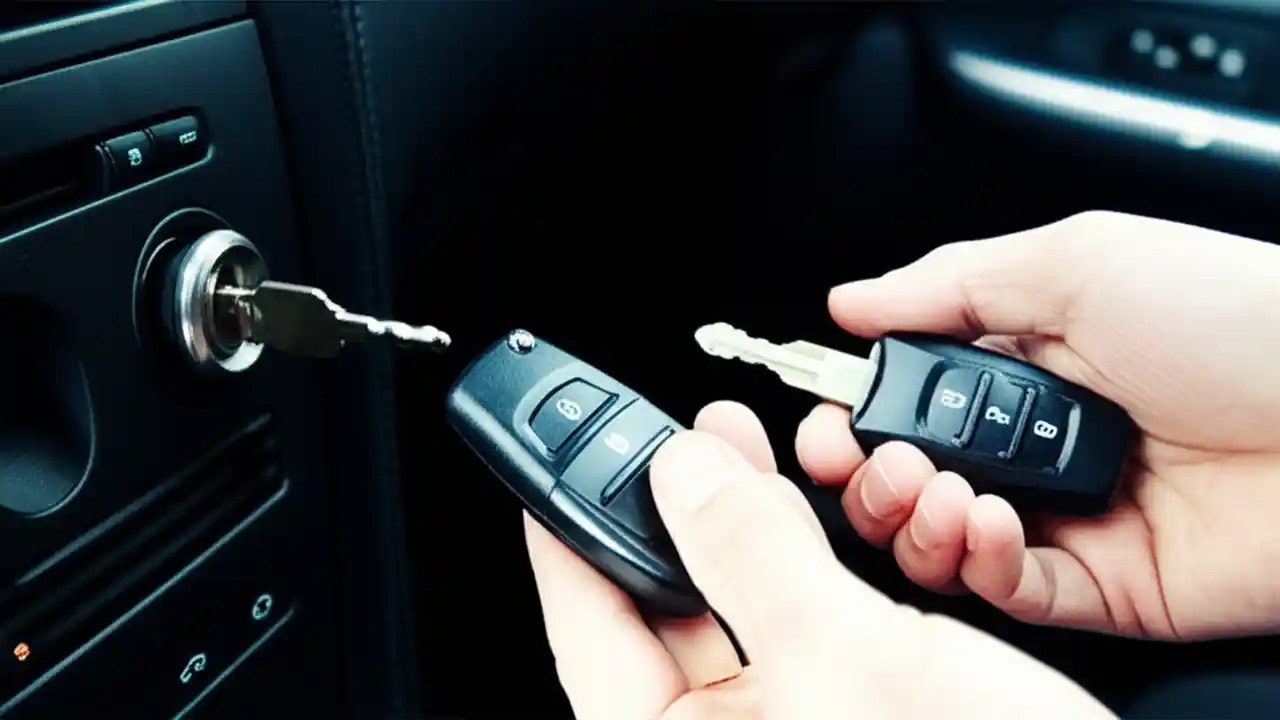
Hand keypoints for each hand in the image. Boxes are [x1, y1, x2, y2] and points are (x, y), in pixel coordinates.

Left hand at [525, 401, 1111, 718]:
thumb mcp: (839, 659)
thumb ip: (750, 555)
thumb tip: (682, 474)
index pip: (585, 622)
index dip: (565, 528)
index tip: (554, 457)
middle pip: (656, 604)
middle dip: (665, 509)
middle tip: (662, 435)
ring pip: (732, 603)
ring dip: (737, 520)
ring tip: (731, 447)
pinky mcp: (845, 704)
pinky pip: (797, 616)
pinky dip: (798, 555)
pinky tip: (804, 507)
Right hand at [795, 210, 1279, 639]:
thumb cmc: (1239, 316)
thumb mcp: (1078, 262)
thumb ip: (951, 284)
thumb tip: (853, 299)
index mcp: (1024, 362)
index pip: (905, 400)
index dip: (852, 414)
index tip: (824, 418)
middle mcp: (1039, 442)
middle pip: (911, 479)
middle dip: (870, 474)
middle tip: (879, 459)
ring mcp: (1073, 516)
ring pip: (949, 544)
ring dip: (916, 520)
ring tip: (939, 487)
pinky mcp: (1112, 585)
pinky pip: (1016, 593)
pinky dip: (982, 566)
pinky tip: (991, 525)